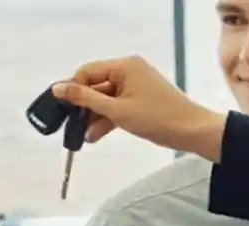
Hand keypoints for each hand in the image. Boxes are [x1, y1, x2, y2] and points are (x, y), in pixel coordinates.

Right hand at [51, 56, 227, 161]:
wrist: (191, 131)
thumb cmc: (155, 118)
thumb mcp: (116, 110)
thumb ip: (85, 99)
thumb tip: (57, 88)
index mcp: (124, 66)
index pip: (87, 72)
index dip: (73, 90)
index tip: (62, 111)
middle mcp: (129, 70)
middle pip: (96, 85)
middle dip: (84, 107)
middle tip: (71, 126)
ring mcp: (135, 85)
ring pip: (106, 98)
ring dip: (94, 116)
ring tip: (82, 137)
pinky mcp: (140, 99)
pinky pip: (117, 106)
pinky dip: (107, 119)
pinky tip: (95, 136)